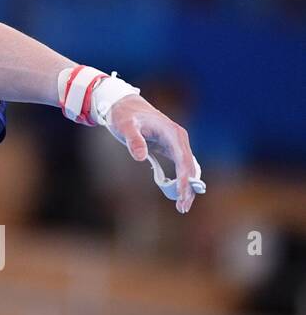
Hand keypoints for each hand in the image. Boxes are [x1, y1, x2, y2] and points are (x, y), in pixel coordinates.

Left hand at [106, 94, 202, 213]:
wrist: (125, 106)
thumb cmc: (125, 115)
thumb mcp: (125, 125)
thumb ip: (133, 139)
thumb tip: (140, 157)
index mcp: (173, 132)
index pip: (183, 159)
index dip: (185, 178)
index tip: (182, 193)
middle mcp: (179, 139)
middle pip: (190, 167)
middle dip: (188, 188)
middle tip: (182, 207)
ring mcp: (177, 144)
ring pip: (188, 168)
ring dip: (187, 187)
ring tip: (182, 207)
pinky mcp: (172, 149)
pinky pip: (182, 167)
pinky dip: (182, 181)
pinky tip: (179, 194)